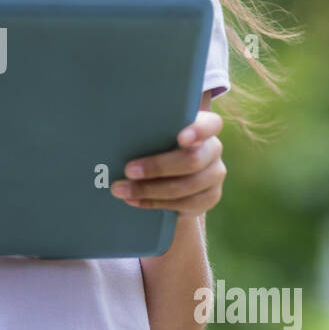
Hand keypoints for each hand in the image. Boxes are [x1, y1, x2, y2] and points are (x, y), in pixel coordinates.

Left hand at [110, 109, 225, 216]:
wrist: (170, 175)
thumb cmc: (156, 144)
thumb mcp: (155, 133)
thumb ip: (149, 130)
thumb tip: (113, 131)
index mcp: (205, 127)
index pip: (211, 124)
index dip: (198, 131)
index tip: (180, 138)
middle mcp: (214, 149)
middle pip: (192, 160)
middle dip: (157, 167)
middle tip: (128, 170)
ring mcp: (215, 175)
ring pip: (185, 186)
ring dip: (149, 190)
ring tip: (121, 190)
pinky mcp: (210, 197)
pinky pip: (184, 204)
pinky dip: (155, 203)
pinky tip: (134, 201)